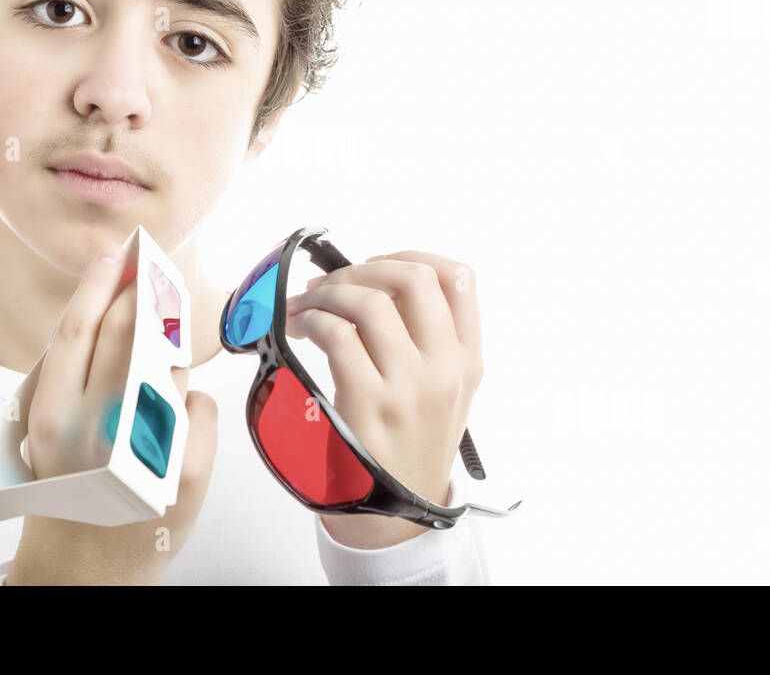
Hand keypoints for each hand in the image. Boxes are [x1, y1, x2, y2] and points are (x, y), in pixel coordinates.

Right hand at [8, 243, 218, 584]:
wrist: (82, 566)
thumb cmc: (63, 488)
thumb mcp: (44, 425)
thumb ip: (68, 368)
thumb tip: (109, 295)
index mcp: (54, 414)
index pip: (81, 327)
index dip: (102, 281)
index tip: (119, 253)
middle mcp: (99, 428)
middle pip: (130, 332)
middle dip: (146, 293)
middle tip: (154, 273)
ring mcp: (148, 447)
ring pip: (171, 364)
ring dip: (167, 351)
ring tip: (157, 353)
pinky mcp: (188, 468)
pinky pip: (200, 404)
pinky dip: (188, 402)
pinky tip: (169, 418)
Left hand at [284, 249, 481, 548]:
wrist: (396, 511)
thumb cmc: (409, 447)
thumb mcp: (443, 393)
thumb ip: (429, 342)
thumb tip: (377, 285)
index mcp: (467, 360)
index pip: (460, 279)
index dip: (413, 257)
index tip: (379, 264)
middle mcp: (445, 369)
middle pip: (413, 278)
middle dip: (363, 268)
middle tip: (333, 282)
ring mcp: (409, 386)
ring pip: (370, 301)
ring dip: (328, 292)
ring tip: (307, 305)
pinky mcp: (368, 403)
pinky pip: (337, 335)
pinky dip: (312, 320)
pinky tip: (302, 329)